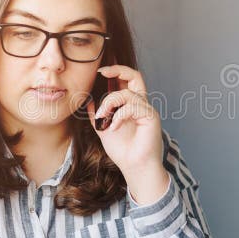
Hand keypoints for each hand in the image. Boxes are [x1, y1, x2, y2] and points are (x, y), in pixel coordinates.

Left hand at [86, 65, 162, 181]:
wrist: (134, 167)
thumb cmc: (123, 150)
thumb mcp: (103, 128)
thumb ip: (97, 114)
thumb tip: (87, 100)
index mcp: (131, 105)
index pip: (127, 80)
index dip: (115, 71)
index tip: (100, 72)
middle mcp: (141, 104)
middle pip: (135, 76)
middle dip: (118, 70)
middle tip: (102, 72)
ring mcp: (147, 110)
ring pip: (127, 94)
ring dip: (109, 103)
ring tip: (101, 117)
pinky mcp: (151, 117)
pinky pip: (132, 107)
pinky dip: (118, 116)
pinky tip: (113, 128)